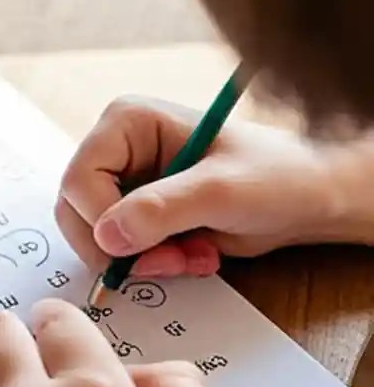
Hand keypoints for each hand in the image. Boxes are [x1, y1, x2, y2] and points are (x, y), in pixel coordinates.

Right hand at [56, 95, 369, 277]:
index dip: (101, 220)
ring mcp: (125, 184)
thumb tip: (108, 236)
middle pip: (76, 212)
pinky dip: (152, 264)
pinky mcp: (138, 215)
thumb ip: (162, 209)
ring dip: (142, 260)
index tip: (140, 249)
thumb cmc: (276, 175)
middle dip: (123, 247)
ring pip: (96, 237)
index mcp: (126, 122)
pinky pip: (118, 251)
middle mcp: (117, 151)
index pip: (79, 179)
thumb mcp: (220, 191)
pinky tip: (193, 256)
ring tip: (191, 257)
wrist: (310, 199)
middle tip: (170, 262)